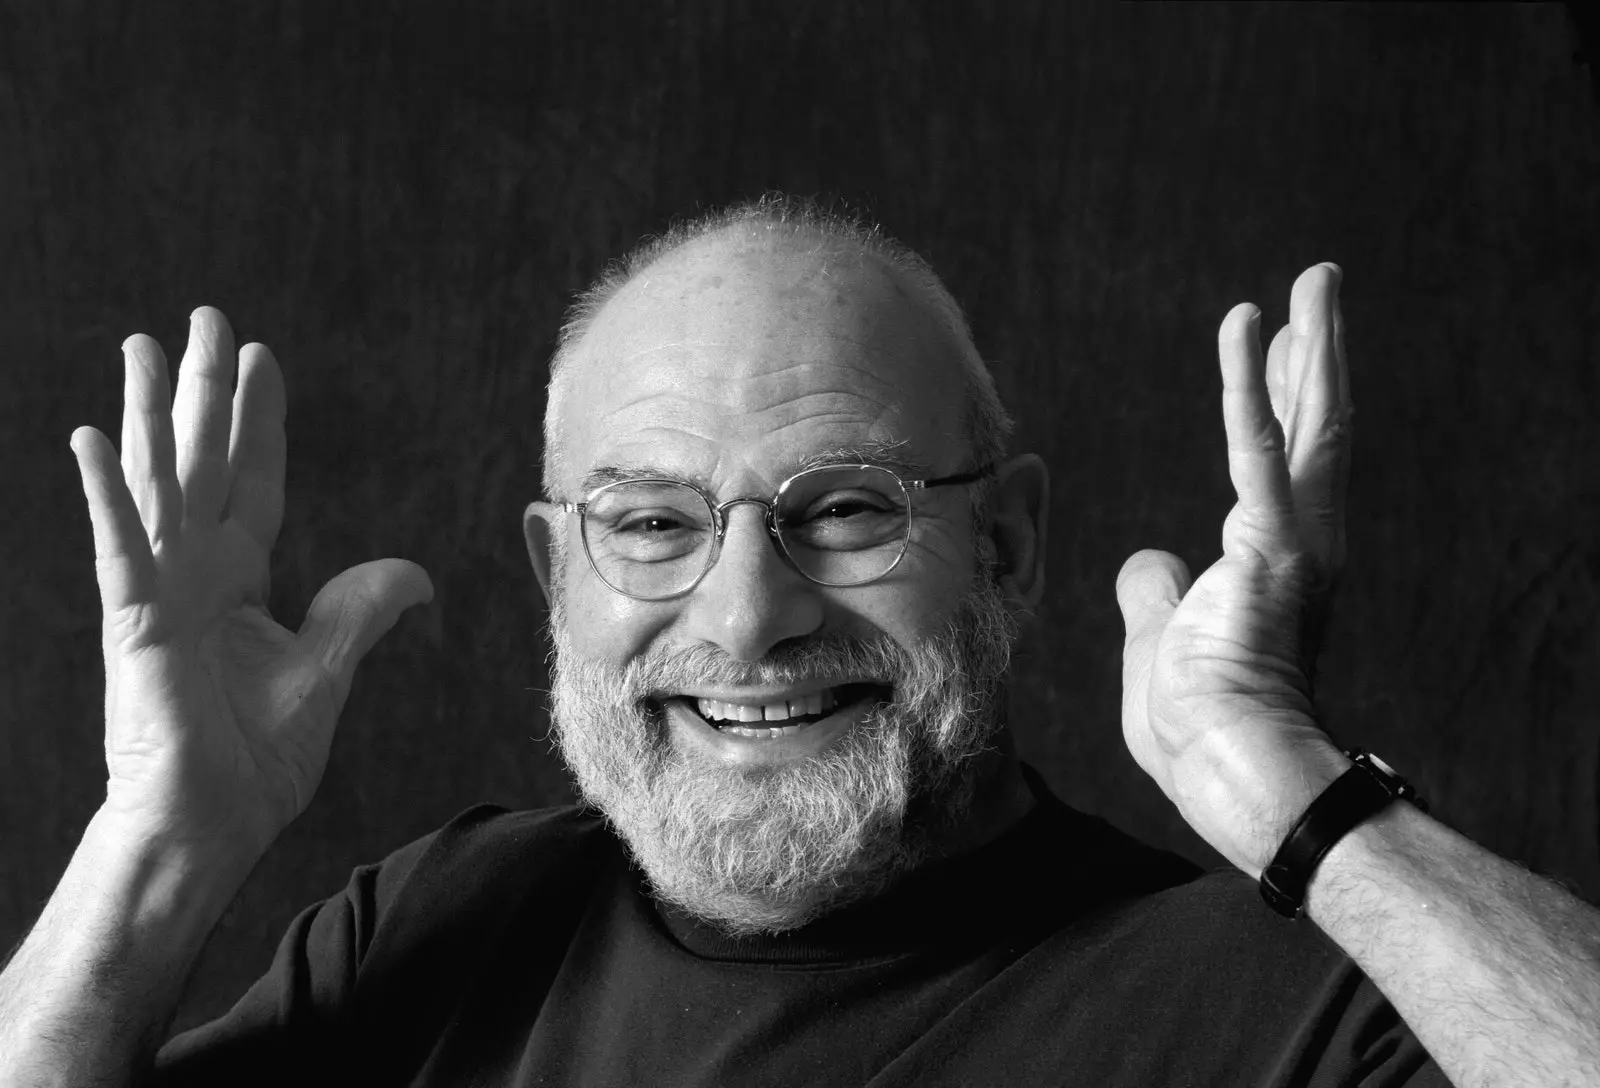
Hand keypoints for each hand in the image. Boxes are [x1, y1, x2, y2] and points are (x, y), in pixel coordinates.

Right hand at [70, 308, 432, 859]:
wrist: (210, 826)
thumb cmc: (255, 762)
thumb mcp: (325, 673)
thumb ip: (359, 613)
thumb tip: (417, 574)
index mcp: (238, 584)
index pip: (253, 483)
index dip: (256, 421)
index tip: (258, 360)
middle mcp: (195, 576)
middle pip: (202, 462)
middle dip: (202, 390)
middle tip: (202, 318)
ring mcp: (160, 596)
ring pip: (158, 485)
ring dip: (148, 414)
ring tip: (140, 346)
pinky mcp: (136, 626)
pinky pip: (122, 548)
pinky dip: (109, 494)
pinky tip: (92, 438)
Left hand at [1115, 264, 1352, 874]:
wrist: (1228, 774)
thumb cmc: (1196, 726)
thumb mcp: (1162, 643)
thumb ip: (1157, 594)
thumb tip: (1147, 561)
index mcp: (1275, 562)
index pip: (1280, 460)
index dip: (1276, 399)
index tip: (1278, 347)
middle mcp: (1302, 542)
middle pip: (1314, 426)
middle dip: (1314, 352)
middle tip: (1317, 286)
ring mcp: (1295, 543)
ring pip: (1310, 421)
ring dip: (1310, 344)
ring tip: (1315, 279)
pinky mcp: (1273, 547)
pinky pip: (1255, 449)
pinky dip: (1247, 384)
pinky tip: (1248, 325)